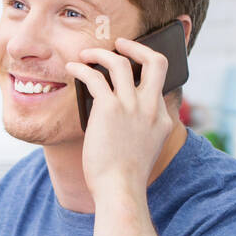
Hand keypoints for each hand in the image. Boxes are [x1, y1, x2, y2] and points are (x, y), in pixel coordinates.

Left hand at [65, 35, 173, 195]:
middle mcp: (151, 108)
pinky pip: (94, 76)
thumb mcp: (144, 150)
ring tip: (86, 54)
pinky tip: (72, 68)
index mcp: (163, 119)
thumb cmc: (124, 177)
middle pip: (155, 61)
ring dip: (101, 53)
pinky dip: (81, 68)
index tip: (132, 71)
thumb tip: (116, 110)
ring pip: (120, 63)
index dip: (145, 74)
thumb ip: (140, 129)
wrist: (119, 191)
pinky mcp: (109, 108)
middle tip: (120, 44)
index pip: (161, 86)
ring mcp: (132, 106)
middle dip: (137, 47)